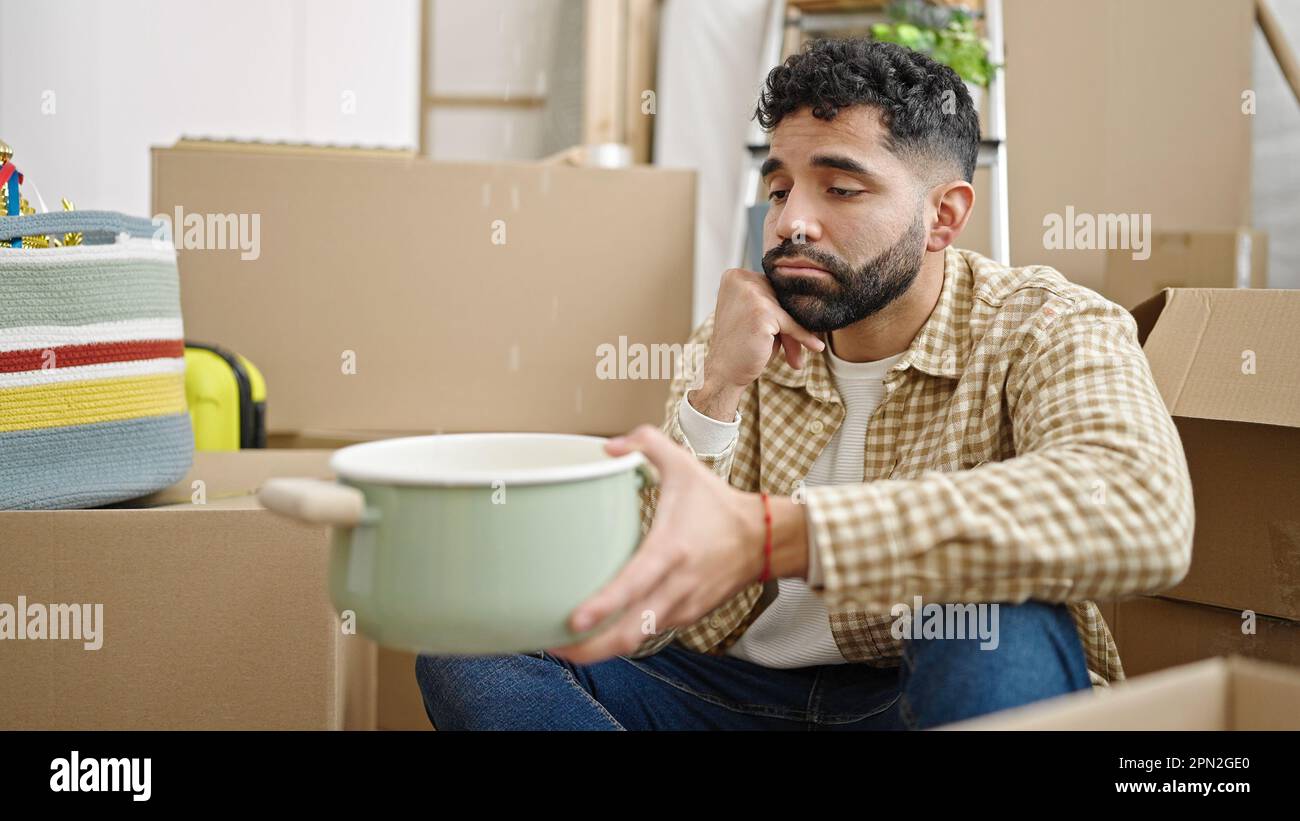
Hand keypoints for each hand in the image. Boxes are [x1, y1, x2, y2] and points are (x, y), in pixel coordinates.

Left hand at [546, 425, 765, 664]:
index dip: (602, 606)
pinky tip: (598, 634)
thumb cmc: (719, 504)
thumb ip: (646, 444)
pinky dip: (621, 638)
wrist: (763, 539)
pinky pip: (647, 633)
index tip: (572, 620)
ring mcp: (682, 606)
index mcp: (671, 549)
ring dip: (601, 648)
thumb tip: (608, 447)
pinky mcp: (685, 617)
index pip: (633, 584)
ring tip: (565, 646)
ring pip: (636, 639)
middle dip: (590, 648)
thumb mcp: (684, 465)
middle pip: (629, 633)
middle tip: (552, 646)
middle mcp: (676, 585)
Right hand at [692, 268, 823, 421]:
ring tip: (797, 356)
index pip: (774, 286)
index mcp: (735, 276)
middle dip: (790, 323)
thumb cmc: (740, 346)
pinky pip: (792, 323)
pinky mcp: (761, 311)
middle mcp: (740, 279)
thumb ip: (778, 305)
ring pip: (788, 310)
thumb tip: (814, 303)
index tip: (796, 326)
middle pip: (781, 297)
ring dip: (795, 334)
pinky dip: (803, 337)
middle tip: (795, 349)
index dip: (785, 308)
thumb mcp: (758, 319)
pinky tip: (815, 347)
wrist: (723, 373)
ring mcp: (750, 293)